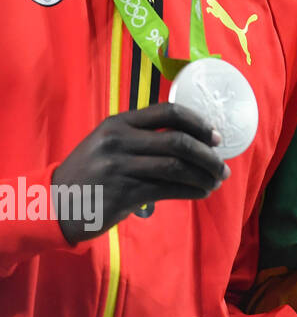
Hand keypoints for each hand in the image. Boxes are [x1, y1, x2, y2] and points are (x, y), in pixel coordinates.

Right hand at [52, 103, 227, 243]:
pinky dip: (190, 191)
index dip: (199, 123)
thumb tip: (193, 141)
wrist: (55, 204)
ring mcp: (120, 167)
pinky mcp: (123, 193)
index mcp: (119, 123)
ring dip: (203, 175)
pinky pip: (168, 189)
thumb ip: (143, 137)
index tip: (216, 136)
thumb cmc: (90, 173)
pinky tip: (200, 192)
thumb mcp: (109, 144)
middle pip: (179, 141)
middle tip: (222, 165)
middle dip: (208, 154)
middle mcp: (120, 141)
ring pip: (177, 167)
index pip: (169, 111)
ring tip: (215, 181)